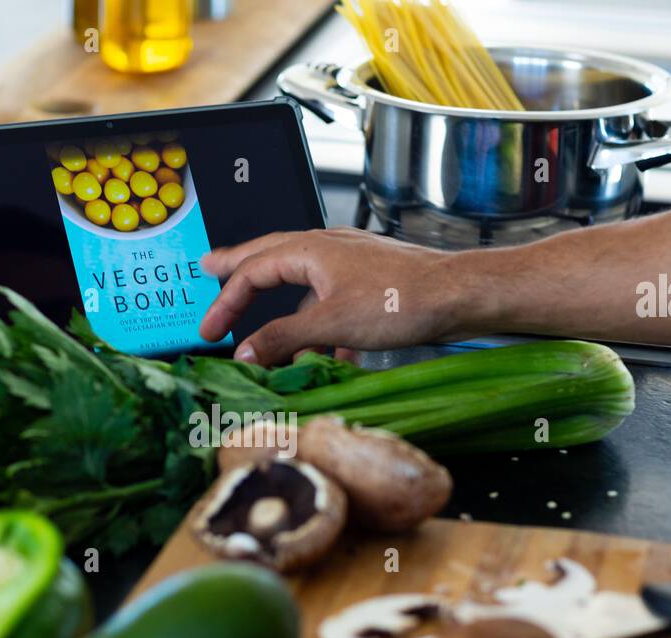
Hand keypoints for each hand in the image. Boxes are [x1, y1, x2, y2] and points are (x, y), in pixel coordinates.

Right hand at [198, 227, 477, 364]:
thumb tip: (246, 351)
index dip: (226, 301)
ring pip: (305, 283)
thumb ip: (284, 337)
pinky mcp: (372, 281)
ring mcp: (351, 262)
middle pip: (271, 257)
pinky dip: (324, 326)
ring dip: (287, 313)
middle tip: (211, 269)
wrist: (459, 295)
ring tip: (274, 340)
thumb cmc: (402, 299)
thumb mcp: (332, 323)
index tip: (210, 331)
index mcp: (310, 249)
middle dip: (240, 270)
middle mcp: (328, 248)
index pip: (253, 271)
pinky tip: (332, 356)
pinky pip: (334, 300)